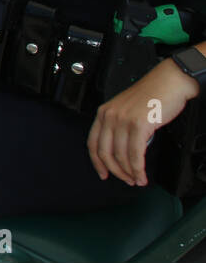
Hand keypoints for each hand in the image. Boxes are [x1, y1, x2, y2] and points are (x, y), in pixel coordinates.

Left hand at [89, 57, 199, 186]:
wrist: (170, 82)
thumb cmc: (153, 94)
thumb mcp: (127, 109)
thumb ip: (120, 126)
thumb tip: (121, 150)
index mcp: (104, 112)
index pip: (93, 143)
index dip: (97, 162)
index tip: (102, 173)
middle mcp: (110, 116)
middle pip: (105, 153)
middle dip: (115, 171)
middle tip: (125, 180)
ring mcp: (123, 120)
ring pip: (121, 156)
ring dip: (129, 173)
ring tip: (137, 180)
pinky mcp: (139, 125)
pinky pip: (135, 154)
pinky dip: (138, 169)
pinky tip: (142, 175)